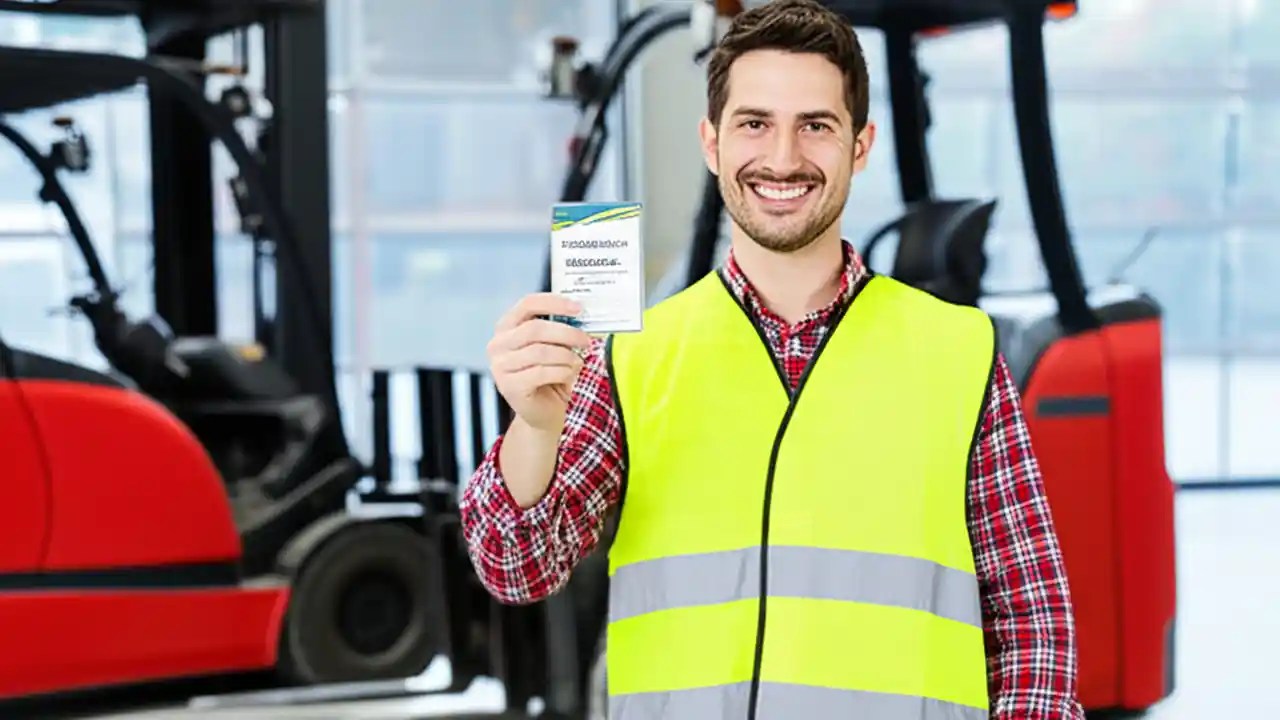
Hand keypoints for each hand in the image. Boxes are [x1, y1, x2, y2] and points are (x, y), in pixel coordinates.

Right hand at [487, 293, 592, 432]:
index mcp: (507, 327)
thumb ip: (560, 329)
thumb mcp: (553, 347)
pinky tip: (569, 375)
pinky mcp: (509, 387)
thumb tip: (581, 314)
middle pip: (534, 329)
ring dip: (566, 356)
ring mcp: (500, 367)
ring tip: (578, 362)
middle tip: (586, 340)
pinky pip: (541, 372)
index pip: (527, 304)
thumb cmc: (550, 375)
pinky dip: (562, 372)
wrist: (543, 413)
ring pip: (540, 351)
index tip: (578, 308)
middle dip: (566, 333)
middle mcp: (498, 344)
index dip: (554, 302)